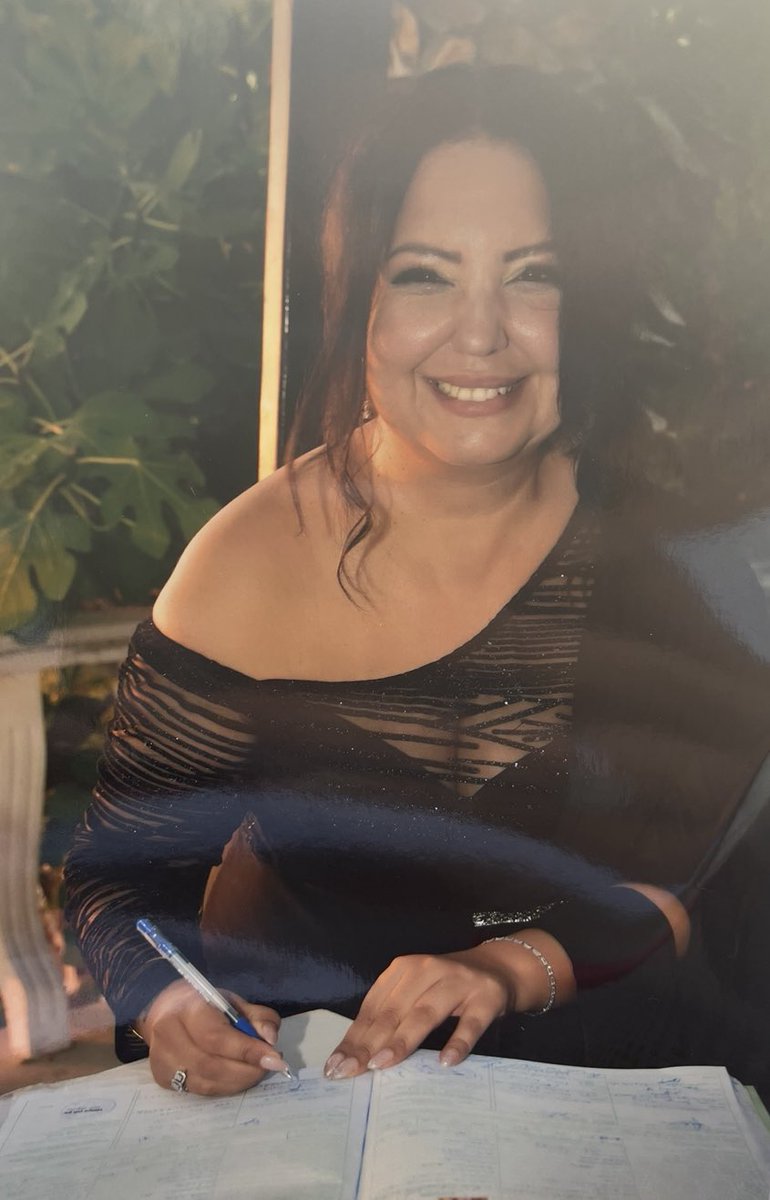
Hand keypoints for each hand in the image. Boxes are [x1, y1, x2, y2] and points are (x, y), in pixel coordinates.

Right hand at [137, 980, 289, 1094]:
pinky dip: (223, 1087)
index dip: (247, 1051)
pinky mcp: (162, 1078)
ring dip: (237, 1082)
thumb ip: (257, 1017)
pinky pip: (199, 1090)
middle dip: (246, 1071)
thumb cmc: (204, 1005)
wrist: (165, 1011)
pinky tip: (235, 1077)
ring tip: (255, 1071)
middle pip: (211, 1065)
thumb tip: (271, 1040)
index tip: (274, 1059)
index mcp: (187, 1009)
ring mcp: (162, 1060)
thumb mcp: (233, 1002)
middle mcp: (169, 1036)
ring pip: (206, 1083)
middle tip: (269, 1067)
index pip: (217, 1037)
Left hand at [323, 946, 519, 1079]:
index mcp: (404, 969)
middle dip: (369, 1043)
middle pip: (394, 1011)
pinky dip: (458, 1042)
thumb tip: (354, 1055)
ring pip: (425, 1013)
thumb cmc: (445, 987)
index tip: (335, 1066)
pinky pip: (470, 1023)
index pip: (373, 1007)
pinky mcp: (486, 998)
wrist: (498, 968)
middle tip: (349, 1072)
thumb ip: (391, 1015)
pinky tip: (445, 1062)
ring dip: (402, 1040)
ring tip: (382, 1065)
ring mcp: (458, 983)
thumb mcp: (415, 992)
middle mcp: (428, 970)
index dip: (354, 1037)